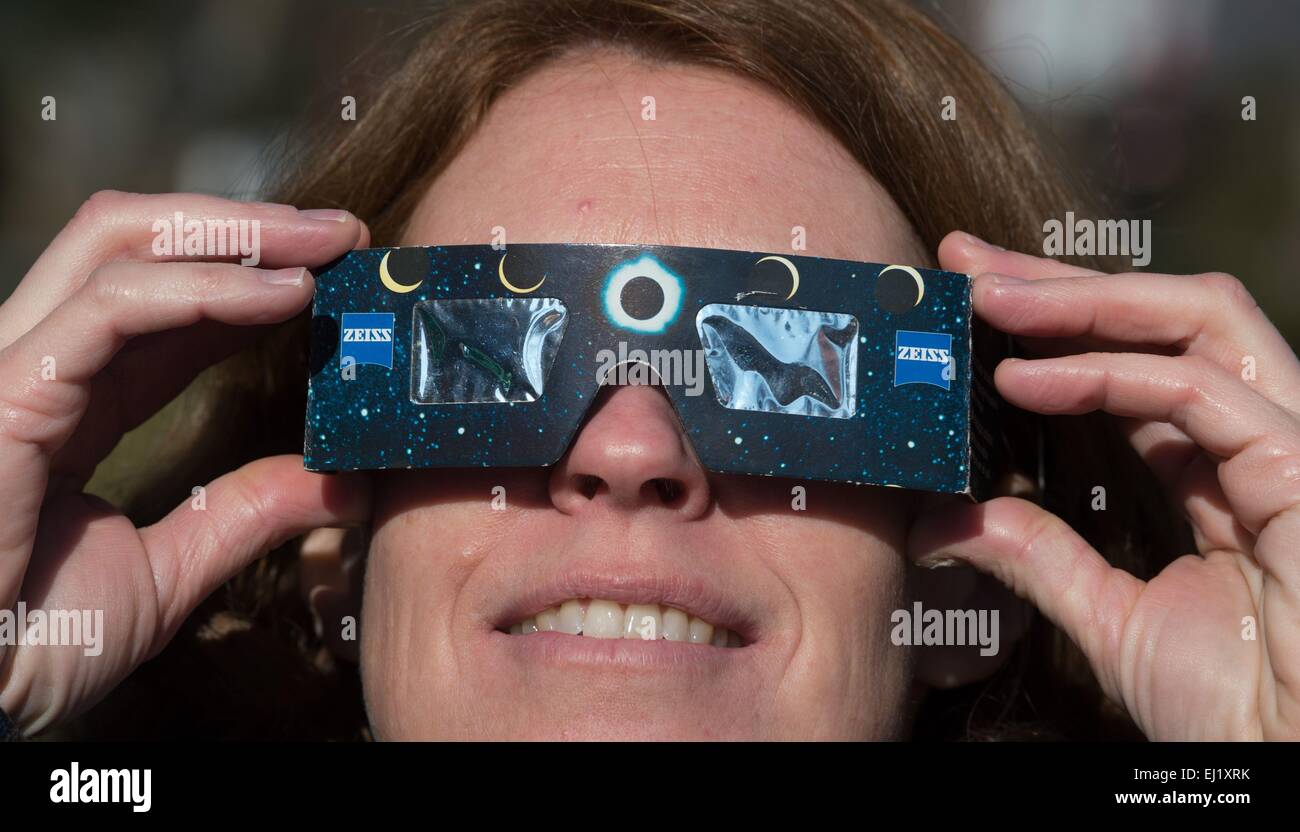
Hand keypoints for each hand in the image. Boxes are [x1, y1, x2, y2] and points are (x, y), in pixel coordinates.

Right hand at [0, 192, 372, 733]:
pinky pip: (109, 310)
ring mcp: (14, 370)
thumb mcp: (167, 571)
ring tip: (325, 242)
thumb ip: (244, 514)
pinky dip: (203, 289)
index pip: (161, 307)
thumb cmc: (33, 649)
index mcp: (69, 404)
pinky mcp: (7, 392)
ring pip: (118, 251)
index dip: (245, 276)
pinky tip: (281, 293)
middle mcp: (40, 368)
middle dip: (243, 228)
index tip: (331, 269)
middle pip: (134, 248)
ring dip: (236, 236)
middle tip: (339, 231)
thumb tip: (337, 483)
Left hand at [910, 231, 1299, 739]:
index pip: (1139, 364)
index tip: (976, 302)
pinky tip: (1027, 376)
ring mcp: (1287, 447)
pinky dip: (1108, 371)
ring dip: (1080, 301)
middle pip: (1167, 321)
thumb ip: (1041, 556)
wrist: (1284, 767)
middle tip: (969, 263)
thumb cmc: (1234, 710)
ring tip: (986, 298)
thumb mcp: (1111, 618)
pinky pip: (1199, 390)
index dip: (1061, 324)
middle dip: (1063, 284)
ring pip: (1195, 323)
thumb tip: (947, 521)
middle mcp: (1257, 443)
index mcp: (1220, 472)